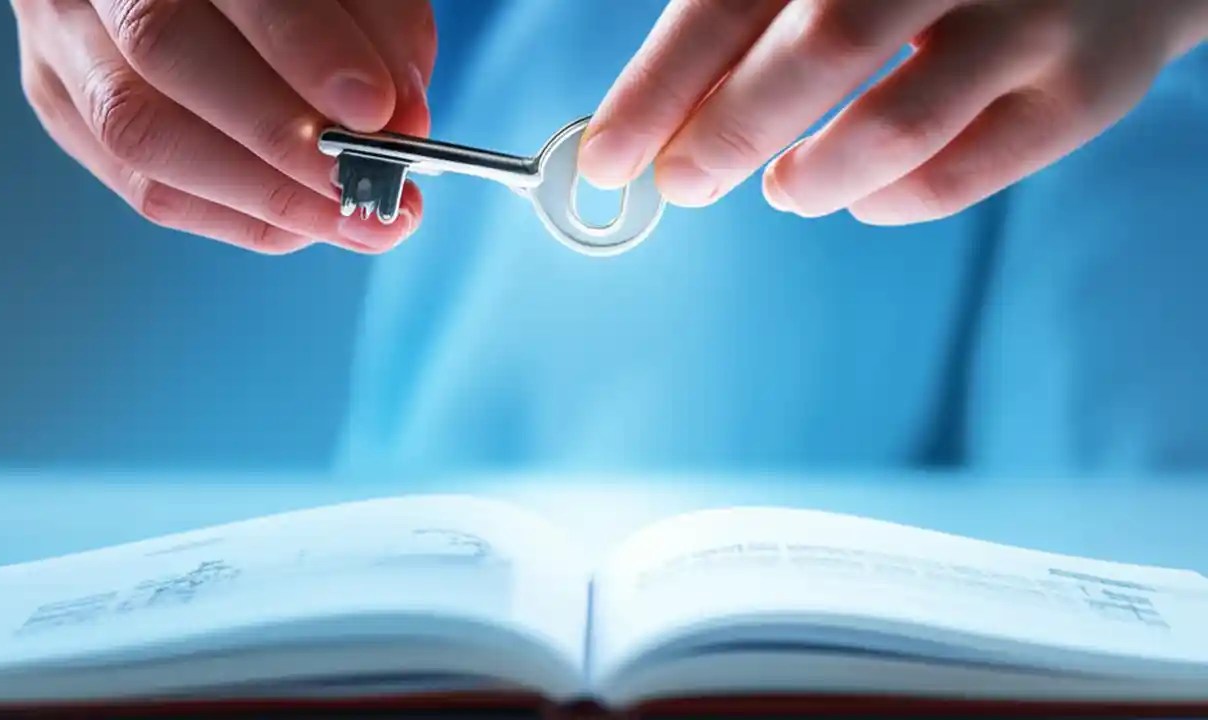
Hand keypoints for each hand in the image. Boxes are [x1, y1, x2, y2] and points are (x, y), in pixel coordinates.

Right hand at [13, 0, 434, 253]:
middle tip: (363, 180)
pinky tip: (304, 222)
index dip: (303, 47)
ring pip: (139, 133)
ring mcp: (61, 41)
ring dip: (261, 193)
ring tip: (352, 218)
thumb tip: (403, 122)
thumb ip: (379, 27)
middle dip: (278, 133)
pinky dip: (236, 214)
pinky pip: (144, 186)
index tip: (376, 108)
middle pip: (162, 52)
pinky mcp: (62, 105)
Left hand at [580, 0, 1207, 224]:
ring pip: (892, 129)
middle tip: (684, 184)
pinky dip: (887, 204)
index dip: (658, 88)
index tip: (608, 158)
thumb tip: (658, 116)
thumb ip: (759, 11)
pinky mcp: (1085, 89)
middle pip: (816, 54)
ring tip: (785, 188)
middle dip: (725, 137)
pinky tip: (857, 199)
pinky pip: (960, 175)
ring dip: (811, 179)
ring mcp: (1030, 19)